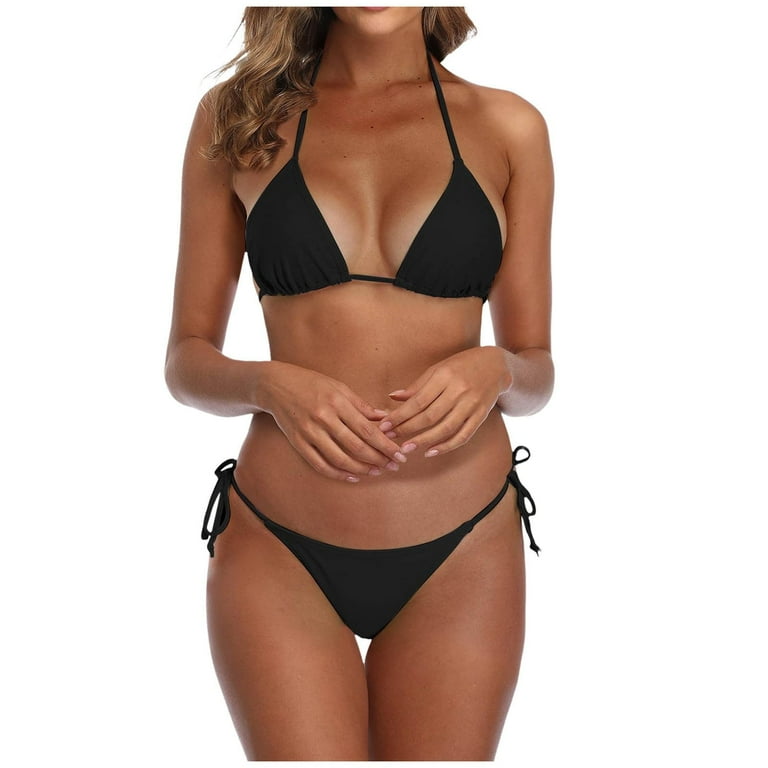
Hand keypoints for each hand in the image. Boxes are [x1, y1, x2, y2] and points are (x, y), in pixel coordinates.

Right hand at [262, 362, 407, 482]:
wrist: (276, 385)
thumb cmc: (312, 384)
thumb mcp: (339, 387)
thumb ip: (362, 405)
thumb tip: (386, 418)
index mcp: (337, 402)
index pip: (367, 429)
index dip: (386, 445)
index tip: (400, 454)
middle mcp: (324, 418)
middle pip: (356, 446)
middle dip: (379, 459)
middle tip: (394, 466)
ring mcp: (309, 432)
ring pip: (340, 458)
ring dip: (361, 469)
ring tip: (376, 472)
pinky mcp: (298, 442)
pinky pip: (320, 464)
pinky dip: (338, 473)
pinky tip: (352, 476)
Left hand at [379, 347, 510, 457]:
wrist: (497, 366)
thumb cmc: (461, 366)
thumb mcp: (438, 369)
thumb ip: (417, 386)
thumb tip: (393, 397)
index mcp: (445, 376)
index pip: (418, 400)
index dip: (400, 415)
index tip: (385, 425)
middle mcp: (459, 390)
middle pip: (430, 415)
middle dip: (407, 429)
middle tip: (390, 439)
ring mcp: (472, 404)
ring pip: (445, 428)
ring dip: (424, 440)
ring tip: (407, 448)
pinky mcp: (481, 415)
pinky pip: (463, 435)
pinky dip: (447, 445)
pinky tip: (431, 451)